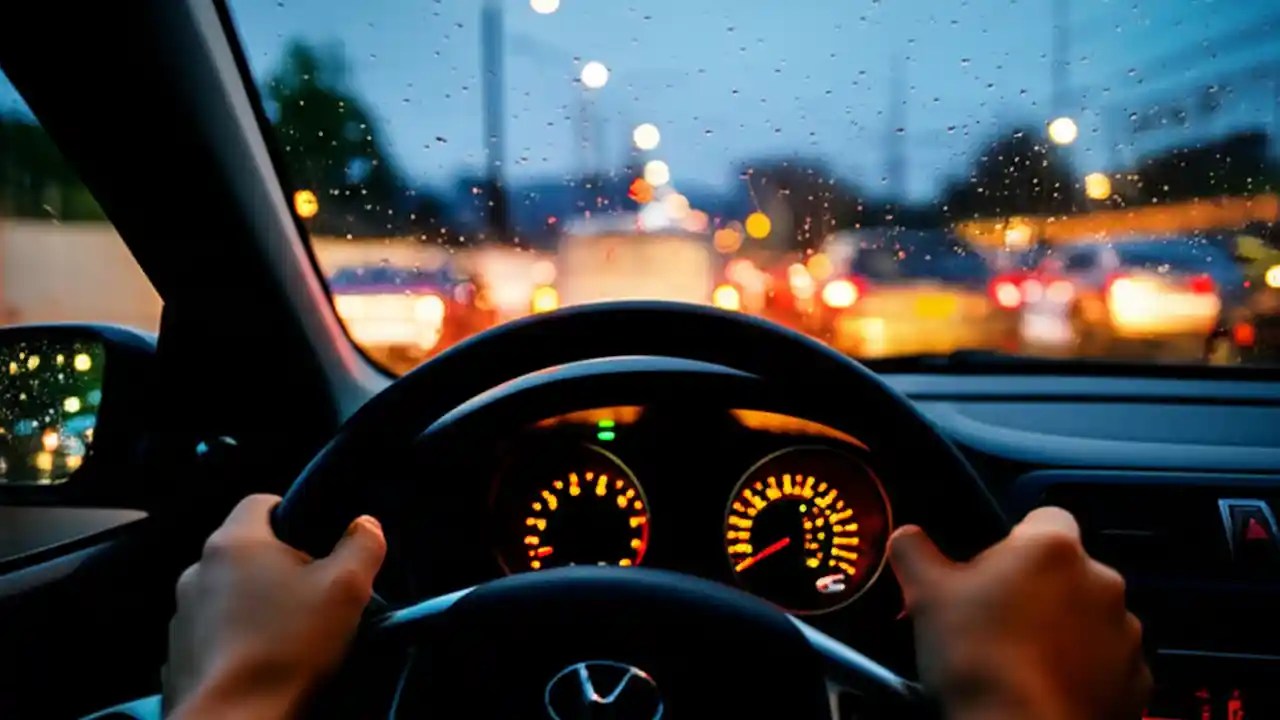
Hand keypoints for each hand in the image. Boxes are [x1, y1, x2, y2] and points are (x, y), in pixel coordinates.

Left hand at [164, 494, 385, 718]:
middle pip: (246, 551)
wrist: (233, 719)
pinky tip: (262, 662)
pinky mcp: (176, 653)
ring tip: (287, 636)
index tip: (318, 546)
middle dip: (278, 568)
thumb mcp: (346, 589)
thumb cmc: (288, 646)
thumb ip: (361, 547)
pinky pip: (212, 632)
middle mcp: (197, 570)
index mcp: (235, 542)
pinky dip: (235, 639)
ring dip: (254, 605)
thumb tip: (364, 527)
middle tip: (313, 596)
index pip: (260, 502)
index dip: (294, 516)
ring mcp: (180, 614)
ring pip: (228, 593)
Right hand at [889, 507, 1150, 719]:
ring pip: (1089, 617)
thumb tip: (908, 537)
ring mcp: (1124, 632)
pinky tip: (1047, 686)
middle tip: (999, 619)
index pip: (1044, 518)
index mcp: (1052, 547)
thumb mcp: (925, 593)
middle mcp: (1100, 581)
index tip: (992, 569)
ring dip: (1064, 630)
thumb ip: (915, 551)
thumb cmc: (976, 657)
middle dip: (1040, 589)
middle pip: (1067, 571)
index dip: (1016, 542)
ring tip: (1021, 660)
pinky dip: (1084, 671)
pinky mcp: (1136, 678)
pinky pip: (1107, 663)